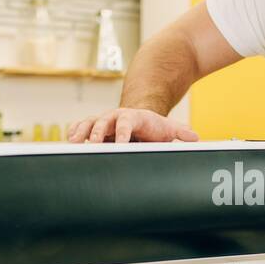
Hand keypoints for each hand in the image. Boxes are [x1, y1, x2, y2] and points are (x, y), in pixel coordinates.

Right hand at [67, 108, 198, 143]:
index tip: (120, 144)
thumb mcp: (167, 128)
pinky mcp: (93, 128)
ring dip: (81, 133)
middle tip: (92, 145)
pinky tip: (69, 142)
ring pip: (88, 124)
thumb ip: (180, 132)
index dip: (122, 133)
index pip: (126, 123)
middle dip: (97, 133)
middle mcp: (115, 117)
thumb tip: (195, 138)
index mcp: (132, 117)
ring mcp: (102, 121)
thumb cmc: (153, 126)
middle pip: (103, 122)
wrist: (139, 119)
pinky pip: (80, 127)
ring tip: (73, 143)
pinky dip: (74, 133)